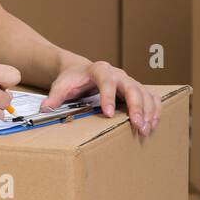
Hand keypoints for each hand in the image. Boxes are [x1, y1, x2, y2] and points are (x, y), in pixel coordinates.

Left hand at [40, 60, 161, 136]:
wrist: (81, 71)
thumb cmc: (72, 79)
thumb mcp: (61, 85)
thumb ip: (55, 96)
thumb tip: (45, 109)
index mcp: (99, 70)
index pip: (106, 81)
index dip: (108, 97)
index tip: (108, 113)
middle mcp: (118, 74)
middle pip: (132, 87)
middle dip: (136, 107)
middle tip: (137, 125)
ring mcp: (129, 81)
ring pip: (145, 93)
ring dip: (148, 111)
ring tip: (146, 129)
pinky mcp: (135, 89)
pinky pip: (151, 97)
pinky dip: (154, 110)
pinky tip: (153, 124)